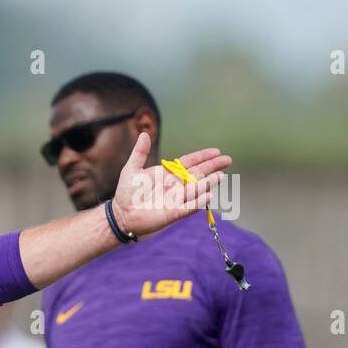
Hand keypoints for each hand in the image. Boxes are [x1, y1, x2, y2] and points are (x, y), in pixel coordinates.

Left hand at [111, 133, 231, 236]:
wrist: (120, 213)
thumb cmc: (126, 193)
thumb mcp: (132, 169)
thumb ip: (140, 152)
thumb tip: (143, 133)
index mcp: (169, 174)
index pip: (190, 163)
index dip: (203, 157)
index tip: (216, 151)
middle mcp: (176, 186)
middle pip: (198, 175)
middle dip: (213, 167)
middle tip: (227, 160)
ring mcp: (176, 199)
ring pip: (196, 190)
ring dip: (208, 184)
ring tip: (220, 176)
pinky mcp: (173, 213)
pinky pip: (188, 207)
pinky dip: (198, 202)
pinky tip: (208, 196)